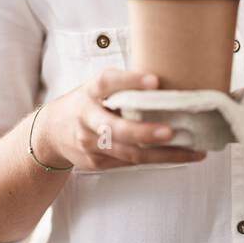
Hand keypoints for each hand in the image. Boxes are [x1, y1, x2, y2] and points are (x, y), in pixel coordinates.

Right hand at [35, 67, 207, 170]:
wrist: (51, 133)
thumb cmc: (87, 103)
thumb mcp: (96, 88)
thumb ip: (122, 86)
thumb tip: (168, 80)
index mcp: (90, 91)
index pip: (107, 83)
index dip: (130, 81)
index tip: (155, 81)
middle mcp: (87, 117)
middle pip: (115, 128)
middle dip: (144, 132)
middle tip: (171, 131)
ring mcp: (90, 143)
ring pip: (128, 153)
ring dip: (163, 153)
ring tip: (192, 149)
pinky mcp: (97, 162)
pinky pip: (130, 163)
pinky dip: (158, 159)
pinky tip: (182, 155)